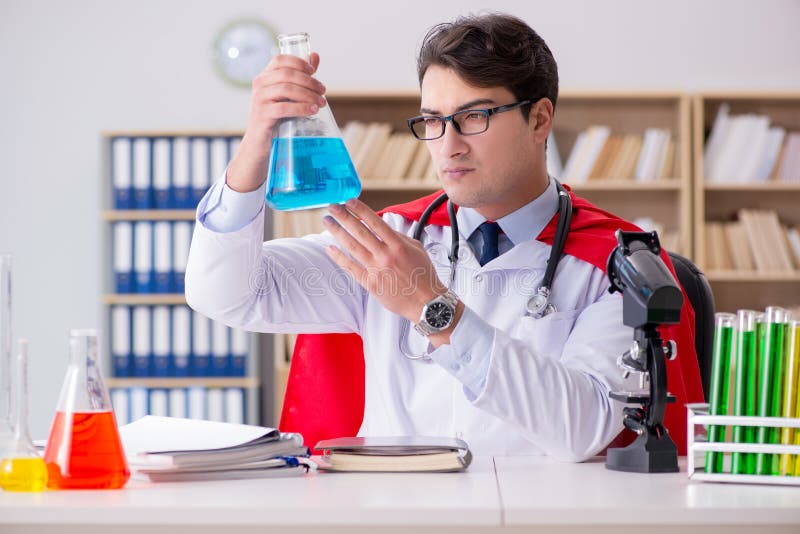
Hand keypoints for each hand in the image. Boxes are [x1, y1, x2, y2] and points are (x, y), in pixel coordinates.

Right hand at [227, 53, 326, 192]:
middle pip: (287, 74)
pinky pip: (284, 107)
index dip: (298, 62)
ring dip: (308, 95)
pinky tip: (312, 111)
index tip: (313, 71)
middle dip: (309, 81)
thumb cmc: (276, 118)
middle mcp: (259, 85)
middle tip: (323, 91)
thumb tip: (315, 56)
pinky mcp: (262, 115)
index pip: (280, 60)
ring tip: (321, 103)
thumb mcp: (287, 96)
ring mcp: (259, 100)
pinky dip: (301, 108)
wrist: (260, 143)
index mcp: (265, 77)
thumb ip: (300, 76)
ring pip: (286, 89)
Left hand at [322, 198, 448, 323]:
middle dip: (344, 217)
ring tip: (328, 222)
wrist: (427, 303)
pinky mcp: (370, 284)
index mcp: (398, 245)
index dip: (360, 211)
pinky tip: (330, 248)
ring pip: (353, 247)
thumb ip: (399, 237)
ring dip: (338, 232)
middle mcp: (386, 255)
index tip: (349, 202)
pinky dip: (339, 257)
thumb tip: (383, 227)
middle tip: (332, 207)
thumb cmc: (424, 276)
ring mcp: (377, 270)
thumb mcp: (417, 249)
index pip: (375, 223)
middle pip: (360, 232)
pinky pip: (351, 268)